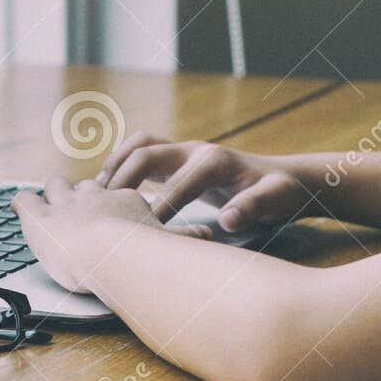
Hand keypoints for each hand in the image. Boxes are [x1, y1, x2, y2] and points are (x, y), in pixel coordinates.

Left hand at [12, 176, 217, 293]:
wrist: (113, 248)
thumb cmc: (148, 251)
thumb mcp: (179, 242)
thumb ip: (192, 240)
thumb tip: (218, 240)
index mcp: (129, 200)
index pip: (121, 188)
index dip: (116, 190)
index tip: (112, 195)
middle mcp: (98, 195)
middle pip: (89, 185)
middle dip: (82, 189)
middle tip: (77, 197)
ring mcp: (67, 203)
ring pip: (57, 186)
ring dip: (52, 190)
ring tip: (47, 194)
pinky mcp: (39, 217)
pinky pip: (26, 202)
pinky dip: (22, 202)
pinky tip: (19, 203)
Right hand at [94, 133, 314, 232]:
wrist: (285, 178)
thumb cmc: (280, 193)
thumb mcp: (275, 200)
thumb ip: (252, 208)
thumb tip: (228, 220)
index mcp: (214, 161)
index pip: (176, 185)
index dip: (157, 210)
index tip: (139, 235)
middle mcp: (195, 149)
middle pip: (146, 153)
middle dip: (122, 179)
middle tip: (101, 208)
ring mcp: (185, 150)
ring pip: (140, 145)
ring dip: (116, 165)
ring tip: (95, 193)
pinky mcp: (180, 157)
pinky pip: (143, 151)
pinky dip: (122, 163)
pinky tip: (109, 189)